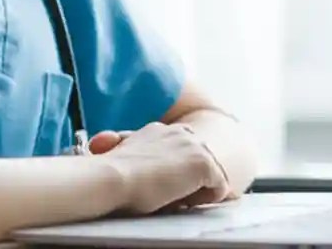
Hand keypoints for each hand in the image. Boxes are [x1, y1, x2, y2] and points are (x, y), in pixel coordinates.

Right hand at [90, 124, 231, 213]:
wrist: (111, 177)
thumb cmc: (110, 175)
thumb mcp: (124, 157)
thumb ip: (135, 153)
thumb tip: (131, 158)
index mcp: (159, 130)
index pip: (185, 146)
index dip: (181, 169)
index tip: (168, 185)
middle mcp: (180, 132)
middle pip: (203, 158)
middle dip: (193, 178)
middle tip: (170, 196)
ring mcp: (195, 147)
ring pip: (212, 173)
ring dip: (199, 189)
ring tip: (174, 199)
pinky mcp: (204, 164)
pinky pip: (221, 188)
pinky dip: (207, 199)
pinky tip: (184, 202)